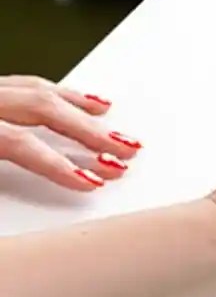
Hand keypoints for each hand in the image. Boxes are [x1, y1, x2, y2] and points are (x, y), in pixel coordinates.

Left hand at [0, 76, 140, 190]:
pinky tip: (65, 96)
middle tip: (122, 150)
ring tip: (108, 116)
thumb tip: (17, 214)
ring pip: (37, 88)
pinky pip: (23, 82)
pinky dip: (53, 90)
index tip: (90, 182)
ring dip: (77, 104)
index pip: (20, 142)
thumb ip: (0, 183)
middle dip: (88, 131)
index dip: (58, 164)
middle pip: (43, 108)